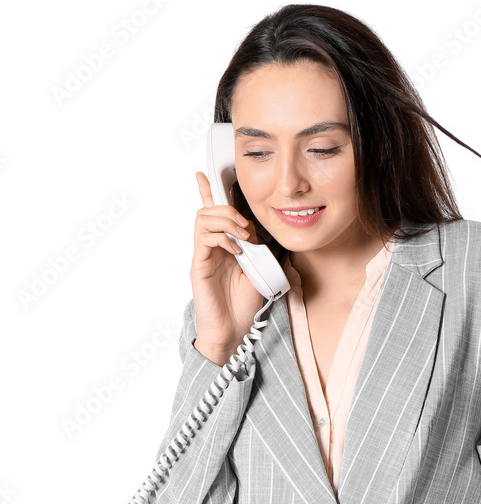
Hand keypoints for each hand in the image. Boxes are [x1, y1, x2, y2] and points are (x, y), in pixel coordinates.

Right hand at [190, 172, 263, 349]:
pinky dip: (222, 238)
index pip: (214, 213)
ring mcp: (203, 255)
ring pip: (203, 219)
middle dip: (228, 209)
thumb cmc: (244, 304)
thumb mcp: (258, 270)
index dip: (209, 192)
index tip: (206, 173)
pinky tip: (236, 250)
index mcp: (224, 245)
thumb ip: (255, 247)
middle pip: (209, 210)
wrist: (233, 330)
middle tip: (246, 224)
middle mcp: (210, 247)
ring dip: (226, 221)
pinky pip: (204, 238)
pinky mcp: (198, 266)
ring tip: (243, 236)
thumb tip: (254, 228)